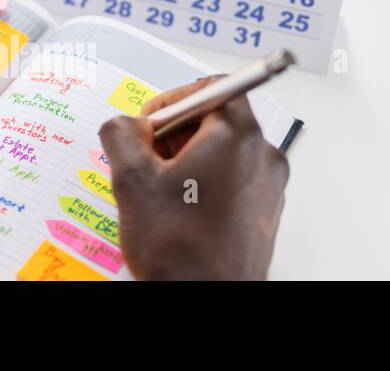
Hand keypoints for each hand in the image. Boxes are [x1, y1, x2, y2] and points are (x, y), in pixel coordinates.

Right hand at [98, 76, 288, 279]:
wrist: (205, 302)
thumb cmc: (180, 250)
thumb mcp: (132, 181)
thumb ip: (121, 136)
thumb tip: (122, 125)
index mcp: (237, 137)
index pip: (212, 87)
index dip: (174, 100)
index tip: (151, 122)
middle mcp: (262, 157)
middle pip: (219, 120)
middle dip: (176, 135)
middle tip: (147, 158)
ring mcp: (267, 188)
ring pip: (224, 154)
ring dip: (188, 162)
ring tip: (160, 191)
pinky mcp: (263, 214)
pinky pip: (233, 182)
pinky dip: (205, 186)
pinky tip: (178, 211)